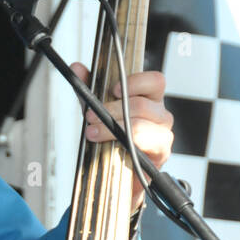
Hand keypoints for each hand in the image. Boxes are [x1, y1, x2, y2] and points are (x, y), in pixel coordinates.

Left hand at [70, 63, 173, 211]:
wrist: (119, 172)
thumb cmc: (114, 138)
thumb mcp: (98, 109)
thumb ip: (90, 88)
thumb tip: (77, 67)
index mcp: (151, 98)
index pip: (155, 81)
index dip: (136, 82)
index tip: (112, 89)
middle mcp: (161, 114)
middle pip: (141, 104)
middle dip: (110, 110)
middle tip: (90, 116)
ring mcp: (163, 134)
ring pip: (140, 124)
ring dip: (112, 127)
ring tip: (93, 132)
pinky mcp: (161, 153)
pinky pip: (145, 143)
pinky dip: (122, 141)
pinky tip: (109, 145)